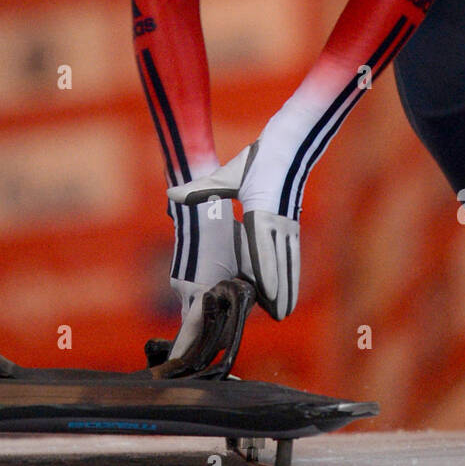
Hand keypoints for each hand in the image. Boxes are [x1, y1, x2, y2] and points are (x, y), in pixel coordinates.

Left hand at [167, 143, 300, 320]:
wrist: (286, 148)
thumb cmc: (253, 162)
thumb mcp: (227, 175)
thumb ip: (201, 188)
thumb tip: (171, 194)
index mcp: (261, 209)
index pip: (263, 245)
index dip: (266, 271)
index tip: (267, 293)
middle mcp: (277, 220)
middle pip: (279, 261)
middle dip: (278, 290)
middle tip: (277, 317)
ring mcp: (288, 224)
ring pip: (289, 261)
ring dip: (288, 288)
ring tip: (284, 313)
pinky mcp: (292, 225)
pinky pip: (293, 255)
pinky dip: (293, 275)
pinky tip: (290, 291)